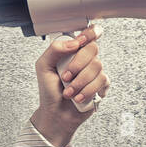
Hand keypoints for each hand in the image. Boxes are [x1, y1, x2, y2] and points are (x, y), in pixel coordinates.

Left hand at [30, 24, 110, 146]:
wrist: (56, 114)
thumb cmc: (49, 90)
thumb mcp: (43, 66)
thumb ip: (55, 49)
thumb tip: (74, 43)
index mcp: (73, 50)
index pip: (89, 33)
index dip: (90, 33)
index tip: (80, 41)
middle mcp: (86, 59)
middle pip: (93, 49)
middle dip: (77, 65)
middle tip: (65, 77)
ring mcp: (96, 72)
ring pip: (97, 67)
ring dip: (79, 82)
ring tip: (68, 92)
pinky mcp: (102, 85)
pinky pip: (101, 81)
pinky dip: (87, 91)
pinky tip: (78, 97)